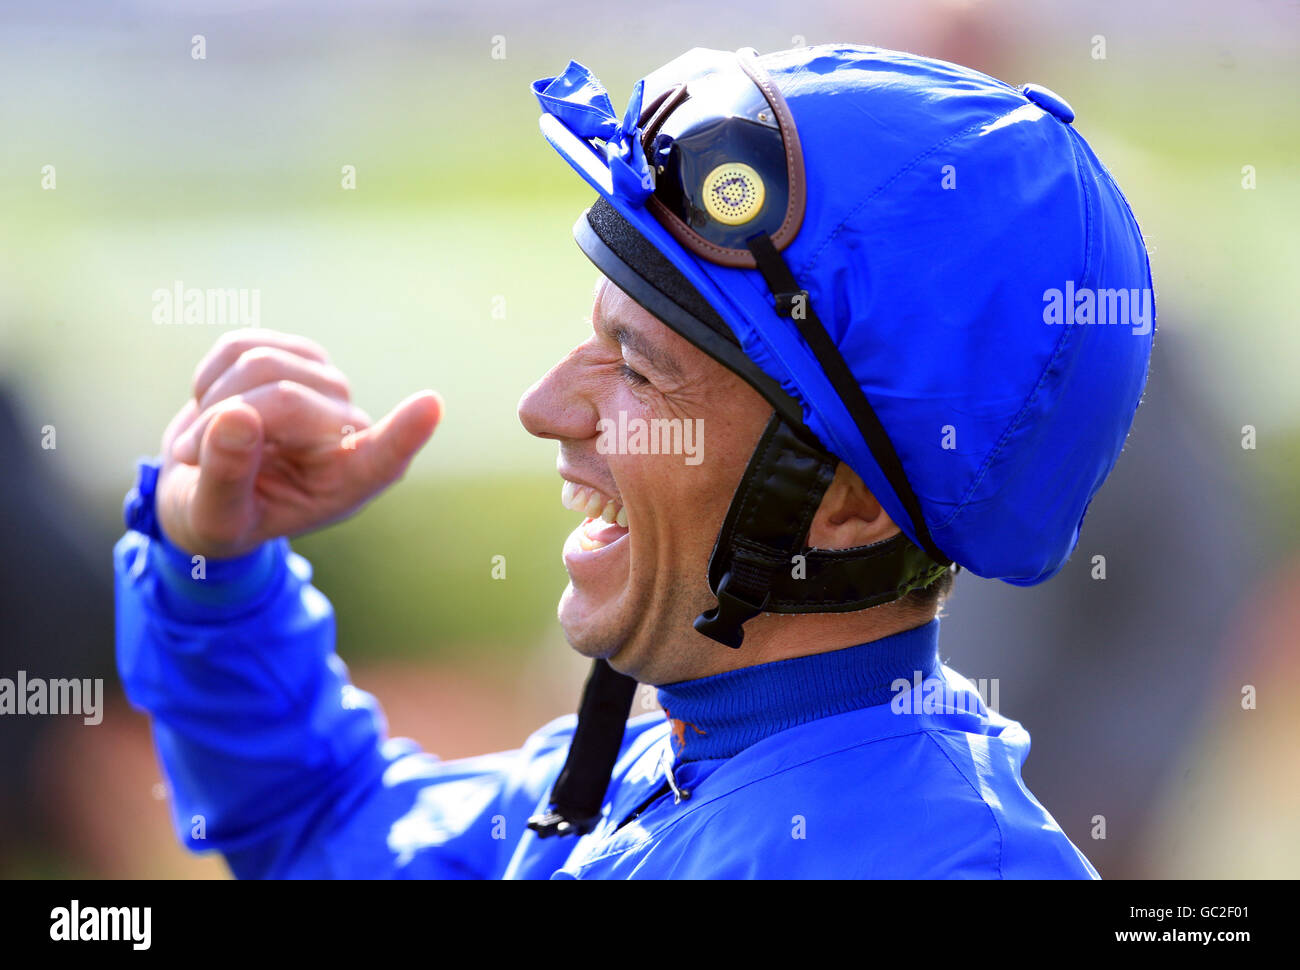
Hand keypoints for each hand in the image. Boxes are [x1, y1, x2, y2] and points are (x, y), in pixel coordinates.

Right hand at [154, 329, 441, 559]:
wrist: (197, 488)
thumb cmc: (217, 517)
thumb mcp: (213, 519)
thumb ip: (226, 477)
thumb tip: (237, 418)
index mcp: (347, 483)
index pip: (385, 456)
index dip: (404, 431)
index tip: (431, 405)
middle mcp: (348, 431)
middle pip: (286, 396)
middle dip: (223, 420)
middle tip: (193, 458)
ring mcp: (326, 388)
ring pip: (261, 363)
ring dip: (211, 401)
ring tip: (202, 442)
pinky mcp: (295, 357)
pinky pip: (241, 345)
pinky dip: (209, 376)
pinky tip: (212, 407)